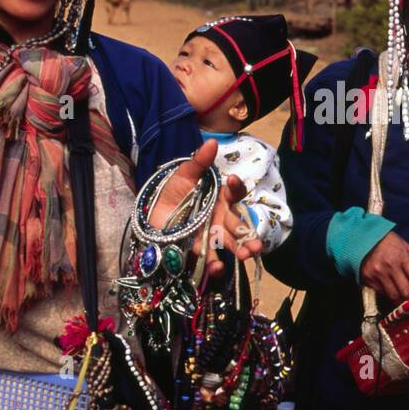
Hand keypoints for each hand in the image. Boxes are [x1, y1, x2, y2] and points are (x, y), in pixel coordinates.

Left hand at [150, 139, 260, 276]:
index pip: (234, 193)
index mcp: (220, 198)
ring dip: (239, 250)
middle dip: (248, 235)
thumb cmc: (173, 192)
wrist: (152, 214)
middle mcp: (220, 218)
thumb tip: (211, 141)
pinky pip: (210, 258)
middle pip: (237, 225)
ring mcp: (211, 235)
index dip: (236, 187)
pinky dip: (214, 265)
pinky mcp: (199, 249)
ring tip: (246, 256)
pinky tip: (217, 268)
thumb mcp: (184, 175)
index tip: (233, 180)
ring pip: (228, 243)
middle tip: (256, 244)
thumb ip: (199, 162)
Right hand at [360, 232, 408, 306]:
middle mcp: (390, 266)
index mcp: (401, 256)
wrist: (359, 238)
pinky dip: (389, 296)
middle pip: (407, 291)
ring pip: (394, 296)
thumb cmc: (384, 240)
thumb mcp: (403, 244)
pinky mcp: (368, 280)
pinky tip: (394, 294)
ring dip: (403, 302)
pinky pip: (382, 293)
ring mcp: (378, 274)